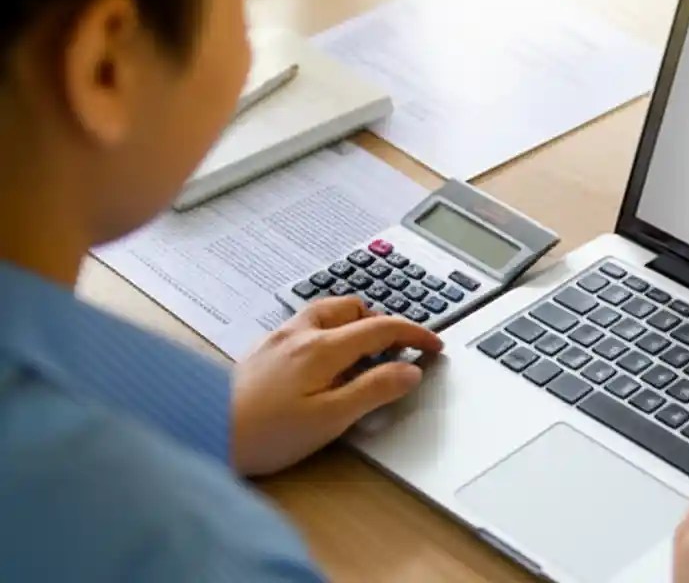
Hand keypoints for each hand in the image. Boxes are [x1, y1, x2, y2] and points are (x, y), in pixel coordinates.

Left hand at [231, 296, 440, 476]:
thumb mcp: (330, 418)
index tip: (434, 345)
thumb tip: (410, 370)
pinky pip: (305, 326)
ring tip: (363, 352)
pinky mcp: (261, 351)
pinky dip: (327, 332)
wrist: (201, 432)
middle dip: (382, 322)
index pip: (381, 327)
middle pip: (352, 309)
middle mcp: (300, 333)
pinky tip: (323, 361)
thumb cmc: (264, 433)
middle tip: (397, 349)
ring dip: (353, 323)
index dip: (414, 334)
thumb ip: (374, 390)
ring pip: (326, 313)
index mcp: (323, 347)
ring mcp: (277, 339)